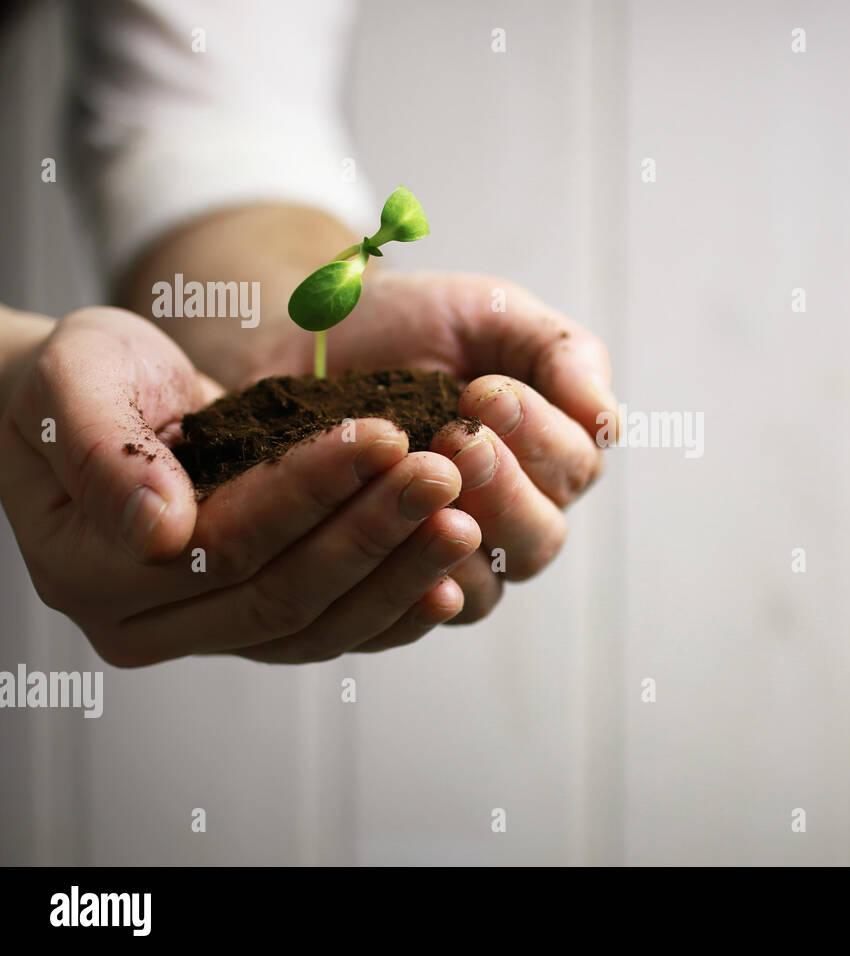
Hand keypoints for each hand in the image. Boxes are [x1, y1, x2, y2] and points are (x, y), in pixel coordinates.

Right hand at [0, 307, 481, 664]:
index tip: (387, 435)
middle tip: (446, 474)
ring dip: (398, 574)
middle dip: (372, 532)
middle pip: (281, 593)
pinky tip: (452, 579)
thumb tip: (159, 529)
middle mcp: (147, 625)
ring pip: (317, 626)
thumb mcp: (70, 383)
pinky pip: (332, 634)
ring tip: (464, 520)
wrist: (89, 405)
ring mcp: (204, 634)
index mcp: (92, 572)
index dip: (311, 490)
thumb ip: (104, 452)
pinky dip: (394, 611)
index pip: (226, 541)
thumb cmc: (70, 383)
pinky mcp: (253, 624)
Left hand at [259, 271, 618, 622]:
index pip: (573, 467)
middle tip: (458, 438)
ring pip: (488, 584)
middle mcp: (513, 517)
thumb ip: (561, 354)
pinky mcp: (394, 586)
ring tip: (421, 481)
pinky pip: (415, 614)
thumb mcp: (493, 313)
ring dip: (457, 537)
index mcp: (549, 456)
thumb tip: (609, 421)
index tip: (484, 391)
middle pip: (539, 539)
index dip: (537, 435)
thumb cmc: (408, 324)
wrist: (304, 339)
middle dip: (502, 489)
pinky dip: (415, 589)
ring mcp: (455, 560)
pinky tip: (400, 550)